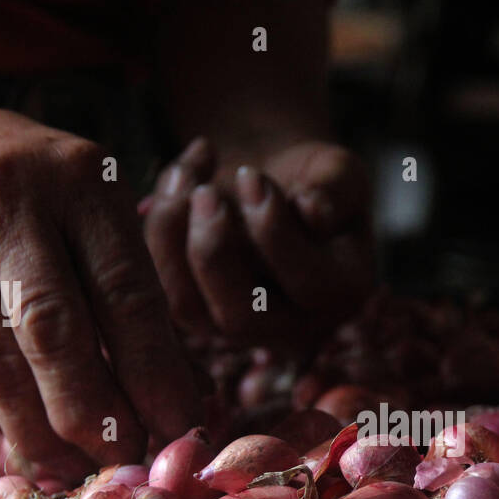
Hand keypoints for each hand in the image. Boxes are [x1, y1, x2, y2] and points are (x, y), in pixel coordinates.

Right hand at [0, 103, 200, 476]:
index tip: (180, 427)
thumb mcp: (96, 215)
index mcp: (78, 182)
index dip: (154, 371)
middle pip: (53, 330)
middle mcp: (8, 204)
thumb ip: (136, 296)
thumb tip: (184, 398)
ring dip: (41, 431)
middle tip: (127, 459)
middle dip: (95, 411)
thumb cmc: (37, 197)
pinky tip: (30, 445)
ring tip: (77, 470)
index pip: (124, 293)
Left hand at [142, 137, 374, 352]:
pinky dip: (156, 228)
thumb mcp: (339, 171)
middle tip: (204, 191)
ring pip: (187, 307)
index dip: (273, 232)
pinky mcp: (193, 311)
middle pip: (241, 316)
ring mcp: (237, 328)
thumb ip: (336, 189)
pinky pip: (156, 286)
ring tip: (186, 173)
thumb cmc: (313, 178)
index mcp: (342, 295)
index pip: (309, 284)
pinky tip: (180, 176)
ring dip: (172, 236)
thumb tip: (311, 211)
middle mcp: (292, 327)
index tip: (251, 175)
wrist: (276, 185)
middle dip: (214, 251)